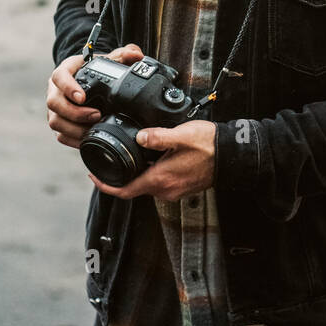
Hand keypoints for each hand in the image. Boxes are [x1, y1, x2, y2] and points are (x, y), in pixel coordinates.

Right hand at [46, 42, 144, 148]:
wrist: (85, 80)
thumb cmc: (93, 69)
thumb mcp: (106, 59)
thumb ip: (122, 54)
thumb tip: (137, 55)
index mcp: (64, 72)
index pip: (59, 77)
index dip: (68, 88)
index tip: (82, 97)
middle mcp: (55, 90)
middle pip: (54, 103)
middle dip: (75, 113)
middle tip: (96, 114)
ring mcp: (55, 109)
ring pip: (55, 121)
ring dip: (75, 128)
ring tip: (94, 129)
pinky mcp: (59, 123)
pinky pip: (60, 135)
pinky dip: (74, 139)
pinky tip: (89, 138)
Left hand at [87, 119, 217, 200]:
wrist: (233, 156)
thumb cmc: (209, 145)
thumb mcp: (182, 135)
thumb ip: (158, 137)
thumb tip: (140, 137)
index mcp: (161, 179)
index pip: (124, 190)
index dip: (105, 185)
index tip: (93, 176)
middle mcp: (165, 190)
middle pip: (133, 188)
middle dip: (119, 176)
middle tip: (109, 158)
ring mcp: (174, 191)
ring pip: (146, 185)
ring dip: (136, 173)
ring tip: (130, 154)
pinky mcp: (181, 187)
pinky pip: (159, 183)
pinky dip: (150, 173)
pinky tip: (152, 158)